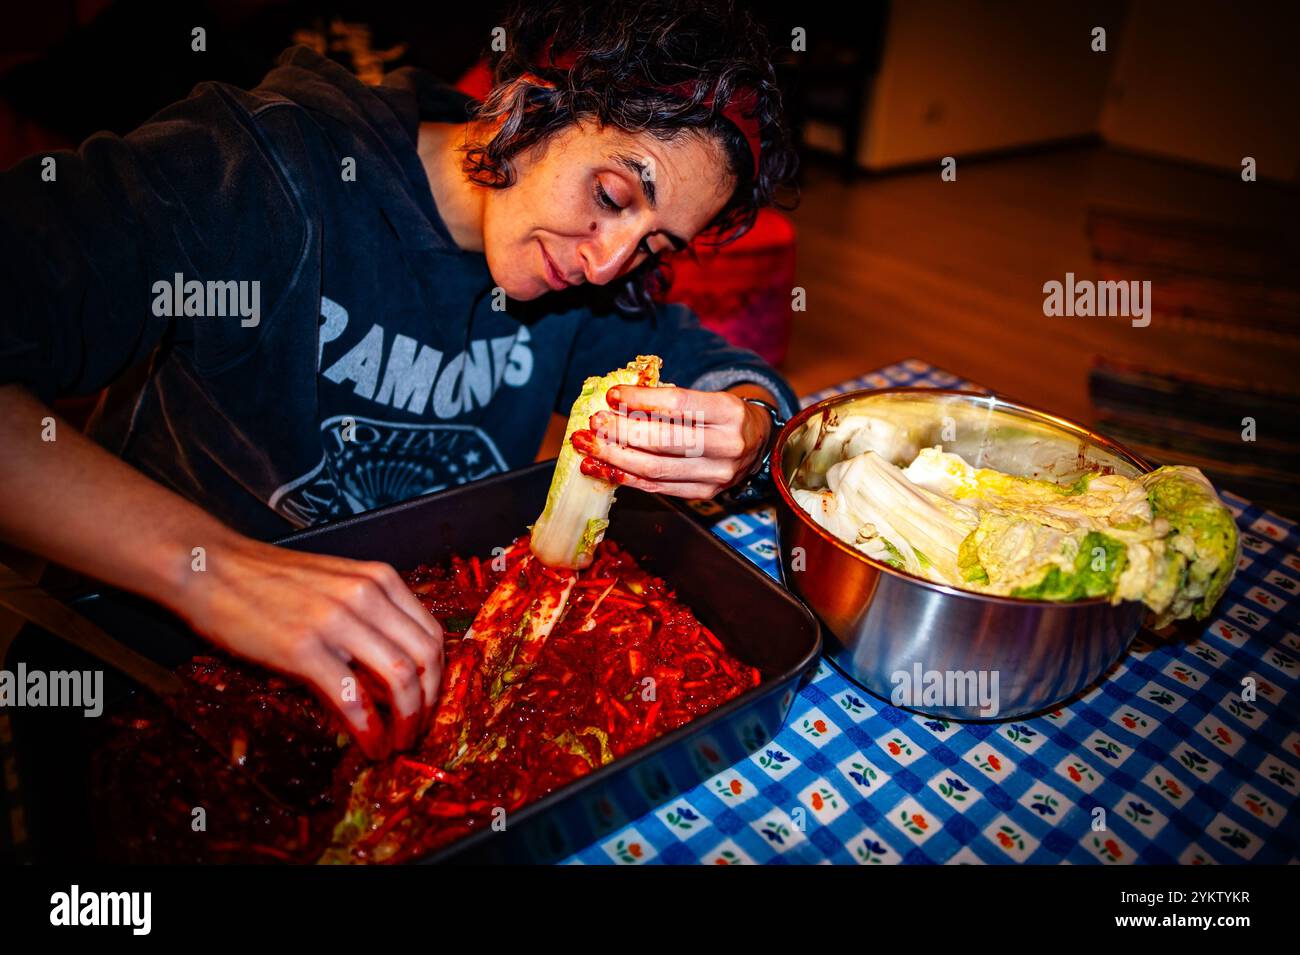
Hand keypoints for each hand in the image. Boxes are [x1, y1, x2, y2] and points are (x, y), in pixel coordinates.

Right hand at [175, 535, 443, 759]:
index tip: (429, 702)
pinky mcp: (303, 648)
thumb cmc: (268, 580)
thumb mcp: (335, 585)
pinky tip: (369, 742)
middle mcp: (367, 595)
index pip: (432, 633)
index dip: (439, 676)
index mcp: (379, 579)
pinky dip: (369, 728)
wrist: (209, 567)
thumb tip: (390, 672)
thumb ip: (368, 618)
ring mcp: (336, 620)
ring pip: (402, 678)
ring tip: (397, 743)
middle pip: (427, 658)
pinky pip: (353, 695)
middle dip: (430, 704)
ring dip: (407, 720)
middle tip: (417, 731)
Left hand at [571, 385, 771, 498]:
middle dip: (621, 432)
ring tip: (589, 447)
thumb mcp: (705, 397)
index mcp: (729, 412)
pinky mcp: (705, 493)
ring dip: (616, 458)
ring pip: (656, 468)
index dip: (641, 400)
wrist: (757, 442)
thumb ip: (667, 399)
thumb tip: (616, 401)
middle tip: (593, 424)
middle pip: (664, 440)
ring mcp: (717, 474)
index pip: (678, 404)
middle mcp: (727, 445)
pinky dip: (627, 478)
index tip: (612, 395)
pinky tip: (605, 468)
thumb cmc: (721, 415)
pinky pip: (658, 487)